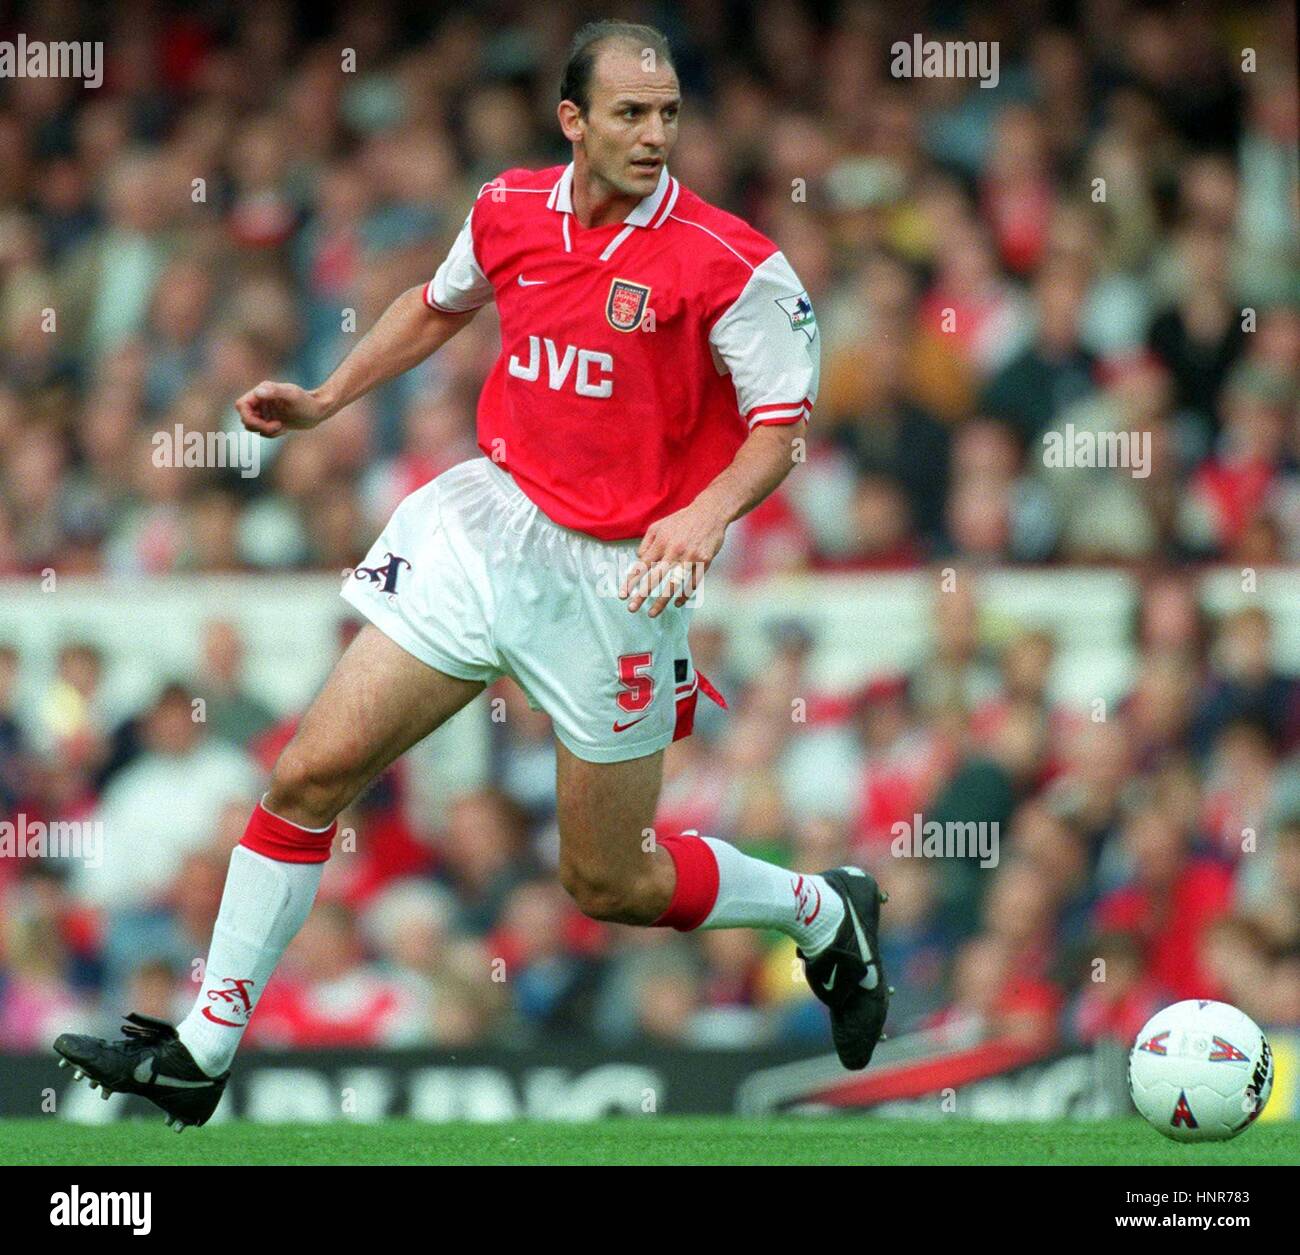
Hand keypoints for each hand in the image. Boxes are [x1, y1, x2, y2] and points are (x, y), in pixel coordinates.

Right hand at [235, 381, 329, 437]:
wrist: (319, 411)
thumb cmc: (307, 402)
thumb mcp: (293, 396)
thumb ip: (275, 391)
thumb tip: (258, 392)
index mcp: (262, 391)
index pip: (241, 405)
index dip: (248, 417)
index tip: (264, 423)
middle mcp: (260, 400)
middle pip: (245, 418)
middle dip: (260, 426)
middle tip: (278, 426)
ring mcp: (264, 411)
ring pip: (252, 427)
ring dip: (265, 431)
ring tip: (281, 427)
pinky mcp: (270, 420)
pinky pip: (262, 431)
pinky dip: (271, 434)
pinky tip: (284, 429)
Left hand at [620, 501, 727, 616]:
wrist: (710, 513)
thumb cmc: (682, 521)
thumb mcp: (658, 526)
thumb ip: (646, 543)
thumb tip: (639, 559)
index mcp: (661, 542)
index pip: (642, 565)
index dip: (632, 581)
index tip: (622, 595)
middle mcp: (674, 550)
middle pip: (655, 577)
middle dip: (642, 595)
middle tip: (632, 609)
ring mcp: (690, 557)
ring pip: (674, 584)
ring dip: (662, 601)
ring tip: (652, 614)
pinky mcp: (704, 561)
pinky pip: (693, 582)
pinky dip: (685, 594)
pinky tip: (677, 603)